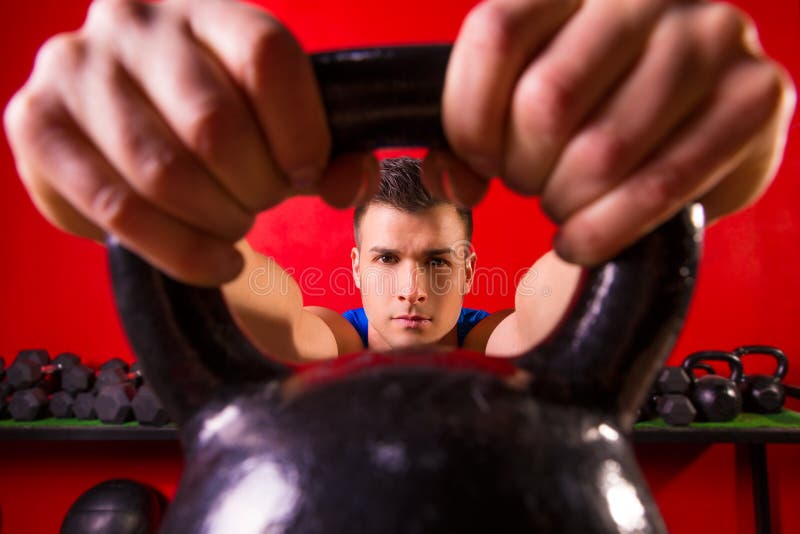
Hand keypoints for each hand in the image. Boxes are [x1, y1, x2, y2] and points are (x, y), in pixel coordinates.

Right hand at [4, 0, 375, 284]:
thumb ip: (327, 149)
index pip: (267, 58)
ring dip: (217, 223)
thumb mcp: (278, 119)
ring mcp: (74, 69)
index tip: (305, 174)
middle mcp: (132, 22)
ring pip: (164, 174)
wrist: (125, 113)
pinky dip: (178, 251)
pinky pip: (116, 209)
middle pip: (215, 127)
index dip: (302, 134)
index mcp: (207, 9)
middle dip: (256, 190)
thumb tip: (348, 182)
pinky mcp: (35, 124)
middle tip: (261, 204)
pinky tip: (212, 259)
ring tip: (233, 230)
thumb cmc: (216, 115)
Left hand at [436, 0, 795, 264]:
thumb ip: (474, 128)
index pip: (496, 34)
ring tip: (565, 205)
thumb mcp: (526, 97)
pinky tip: (585, 238)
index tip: (479, 162)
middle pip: (548, 100)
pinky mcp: (756, 97)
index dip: (470, 118)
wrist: (699, 120)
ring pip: (602, 150)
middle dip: (524, 169)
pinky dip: (606, 229)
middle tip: (533, 185)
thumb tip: (448, 178)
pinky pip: (658, 186)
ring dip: (567, 202)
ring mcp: (710, 38)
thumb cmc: (599, 106)